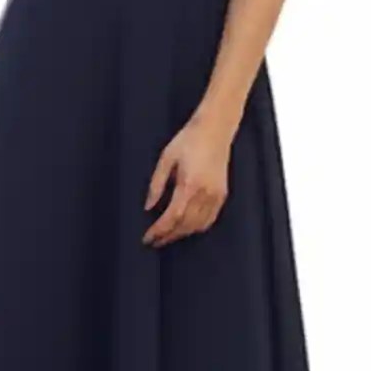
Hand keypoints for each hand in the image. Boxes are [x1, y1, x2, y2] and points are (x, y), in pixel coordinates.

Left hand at [142, 116, 233, 247]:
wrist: (215, 129)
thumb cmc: (188, 140)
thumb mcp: (166, 158)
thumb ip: (156, 185)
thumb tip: (148, 207)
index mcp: (189, 184)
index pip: (173, 216)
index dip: (159, 230)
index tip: (147, 238)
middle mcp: (205, 194)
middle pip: (185, 225)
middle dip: (168, 236)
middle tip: (154, 241)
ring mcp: (216, 196)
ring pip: (198, 226)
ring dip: (181, 234)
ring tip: (167, 237)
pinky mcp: (222, 195)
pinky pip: (209, 219)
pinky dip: (196, 228)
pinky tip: (186, 229)